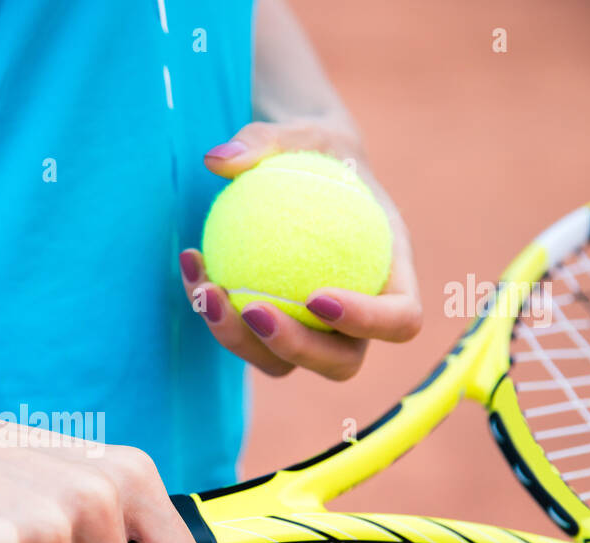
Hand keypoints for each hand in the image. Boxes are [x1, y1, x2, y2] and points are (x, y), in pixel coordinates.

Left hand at [180, 121, 421, 380]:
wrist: (298, 169)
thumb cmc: (314, 150)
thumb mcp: (302, 132)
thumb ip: (266, 140)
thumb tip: (217, 159)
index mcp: (391, 273)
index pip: (399, 318)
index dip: (367, 323)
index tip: (317, 297)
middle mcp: (357, 317)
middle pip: (342, 363)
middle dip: (297, 347)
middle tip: (253, 308)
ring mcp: (314, 333)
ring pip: (283, 363)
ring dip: (240, 341)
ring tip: (207, 291)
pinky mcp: (273, 329)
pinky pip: (244, 336)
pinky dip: (214, 309)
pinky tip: (190, 265)